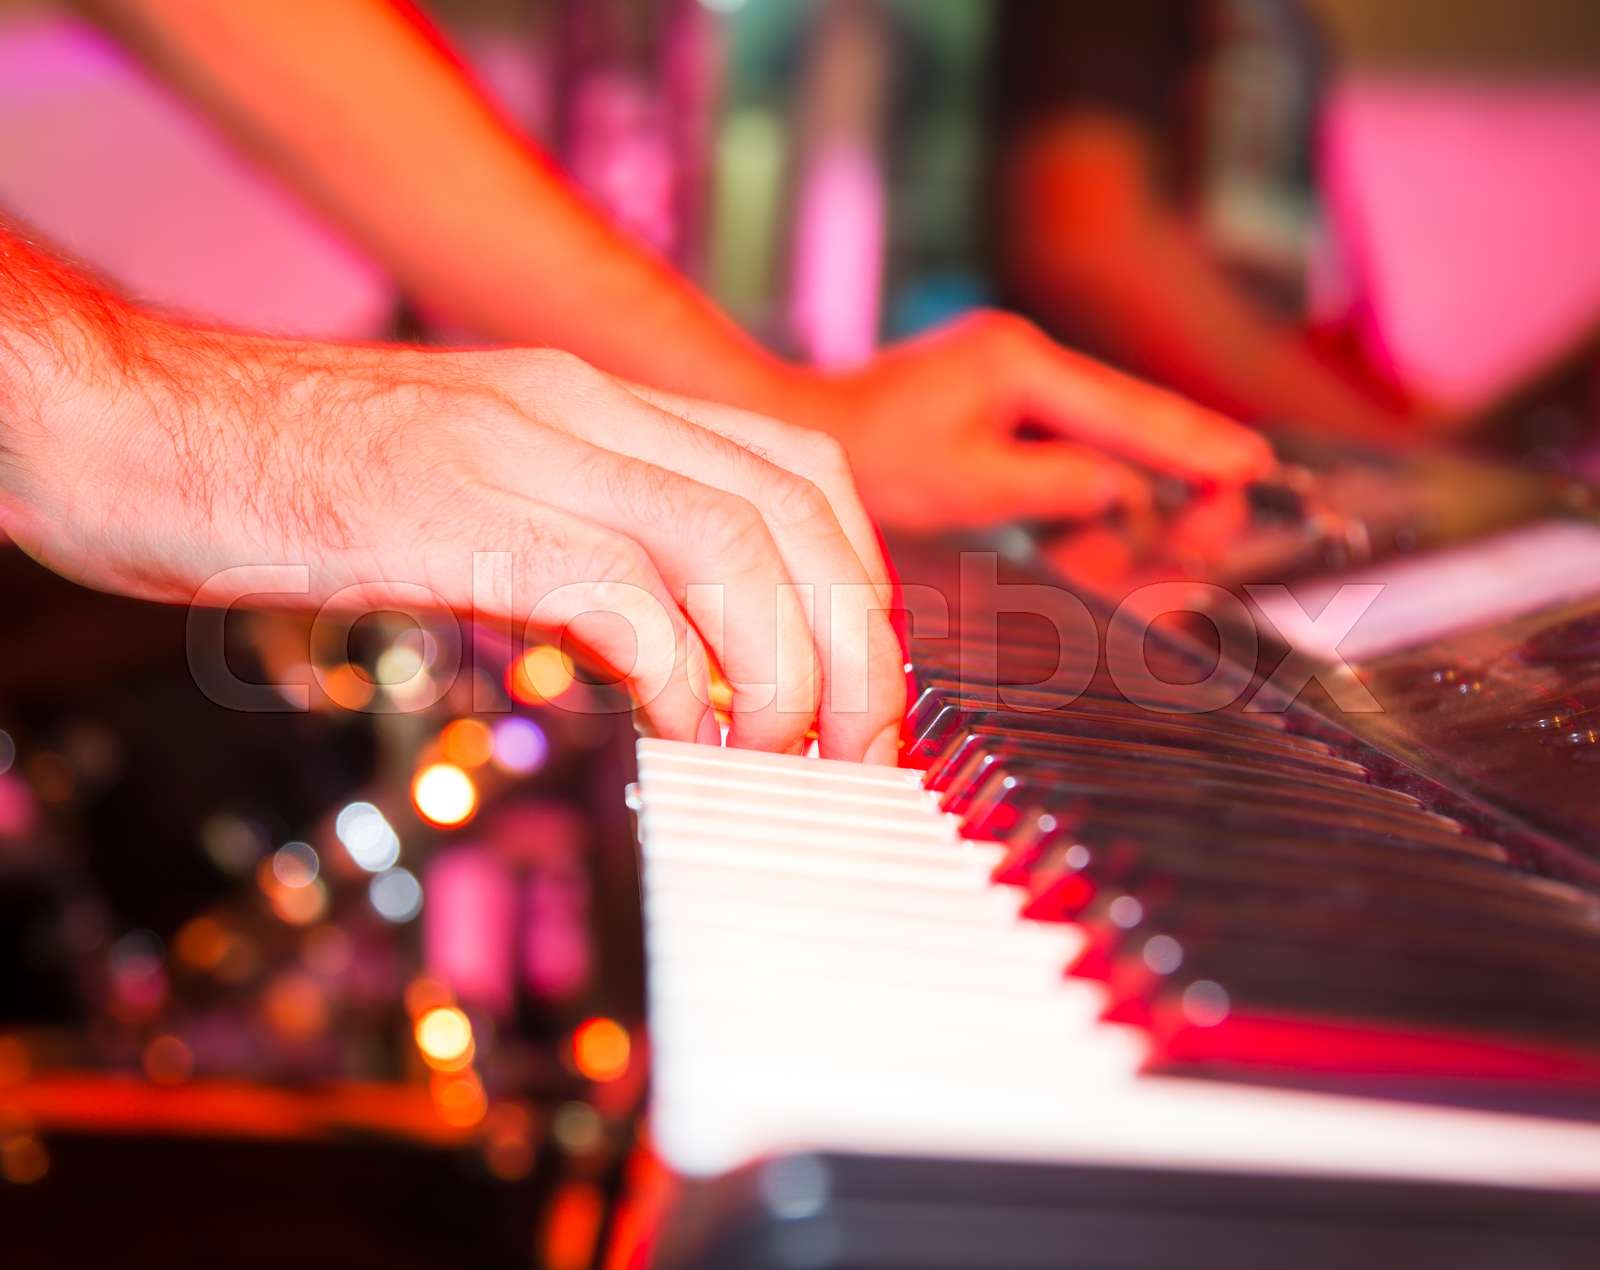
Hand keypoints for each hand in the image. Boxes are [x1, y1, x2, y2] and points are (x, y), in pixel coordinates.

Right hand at [0, 322, 904, 761]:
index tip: (861, 680)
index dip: (857, 582)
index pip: (798, 468)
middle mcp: (580, 410)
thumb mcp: (479, 489)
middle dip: (855, 645)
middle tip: (858, 749)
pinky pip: (620, 595)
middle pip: (797, 511)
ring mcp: (522, 453)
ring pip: (736, 547)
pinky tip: (678, 733)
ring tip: (783, 758)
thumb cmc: (298, 476)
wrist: (141, 429)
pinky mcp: (458, 518)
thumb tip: (670, 648)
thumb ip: (581, 543)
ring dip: (787, 671)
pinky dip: (679, 676)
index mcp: (596, 402)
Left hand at [787, 311, 1274, 530]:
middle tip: (1246, 477)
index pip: (1127, 412)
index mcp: (1018, 362)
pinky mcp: (993, 393)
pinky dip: (1095, 463)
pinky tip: (1124, 486)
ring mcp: (1006, 368)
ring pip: (1098, 422)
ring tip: (1204, 481)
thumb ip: (1056, 485)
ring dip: (1142, 461)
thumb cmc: (871, 460)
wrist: (804, 432)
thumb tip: (1125, 490)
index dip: (1194, 444)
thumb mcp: (968, 485)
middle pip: (1125, 410)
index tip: (1251, 464)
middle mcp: (1020, 352)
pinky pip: (1063, 431)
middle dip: (1185, 450)